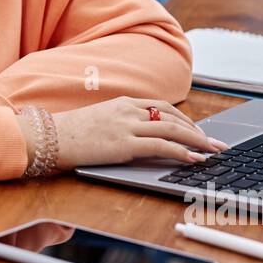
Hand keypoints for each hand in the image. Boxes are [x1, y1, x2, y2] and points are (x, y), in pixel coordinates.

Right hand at [20, 96, 227, 172]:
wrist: (47, 137)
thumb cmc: (66, 134)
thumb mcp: (95, 123)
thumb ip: (115, 126)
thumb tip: (129, 139)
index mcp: (121, 103)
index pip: (161, 107)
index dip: (183, 119)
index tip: (198, 130)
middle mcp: (128, 110)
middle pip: (172, 116)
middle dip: (198, 130)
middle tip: (216, 142)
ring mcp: (127, 125)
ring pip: (172, 129)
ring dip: (197, 140)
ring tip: (213, 151)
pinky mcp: (124, 143)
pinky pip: (161, 145)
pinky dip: (181, 151)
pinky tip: (193, 159)